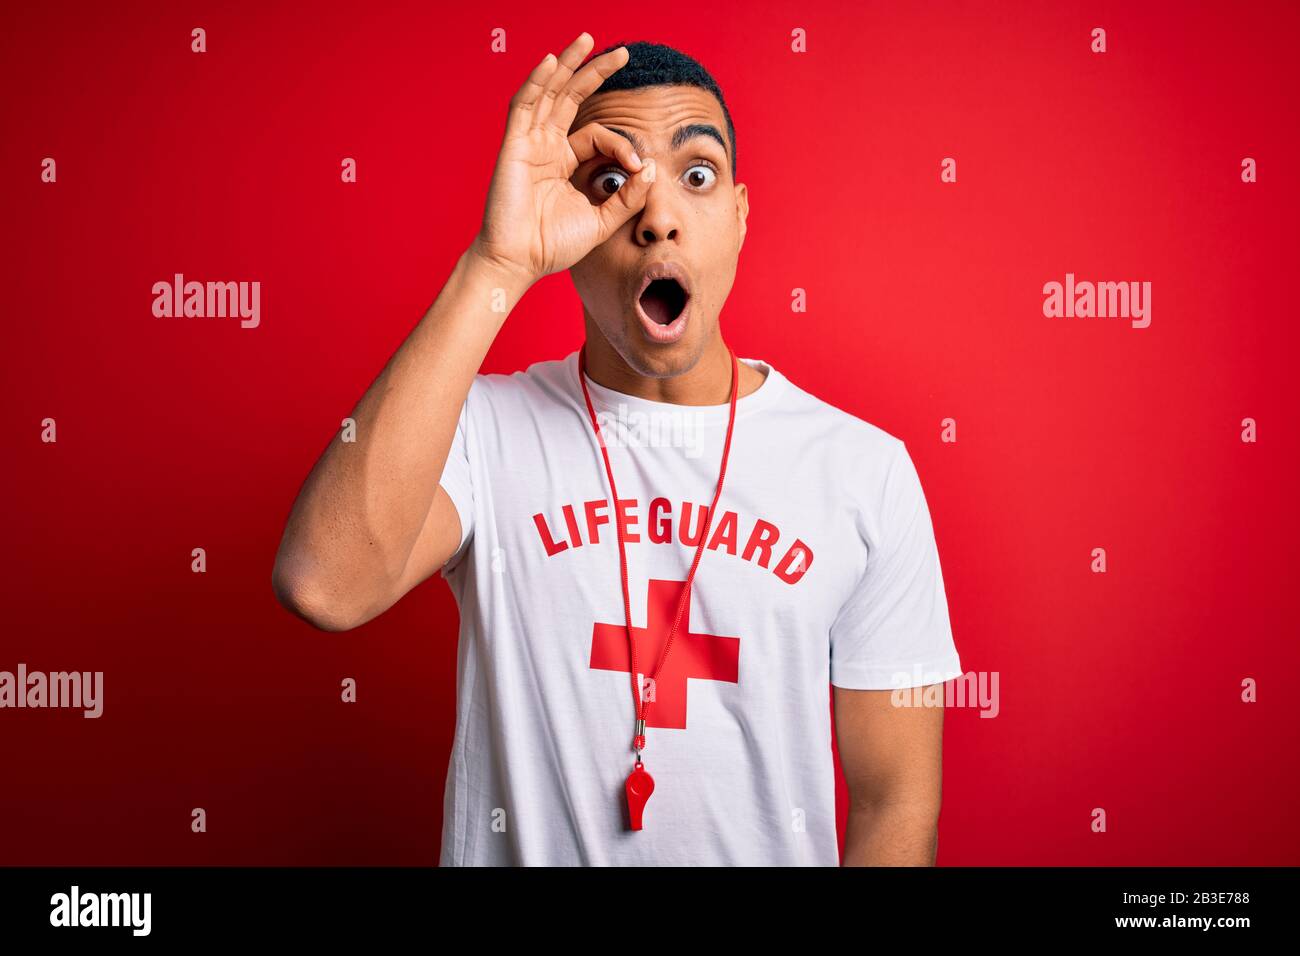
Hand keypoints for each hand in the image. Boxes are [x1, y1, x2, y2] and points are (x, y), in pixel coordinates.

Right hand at [471, 33, 654, 284]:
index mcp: (564, 163)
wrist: (520, 261)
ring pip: (549, 93)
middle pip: (571, 98)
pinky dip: (537, 82)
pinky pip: (525, 105)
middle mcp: (546, 148)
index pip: (597, 135)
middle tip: (623, 53)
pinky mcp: (514, 146)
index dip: (621, 144)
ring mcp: (529, 144)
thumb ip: (628, 196)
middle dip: (595, 72)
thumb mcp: (602, 221)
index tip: (638, 167)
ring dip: (568, 65)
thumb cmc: (553, 246)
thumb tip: (651, 167)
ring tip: (587, 39)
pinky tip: (553, 62)